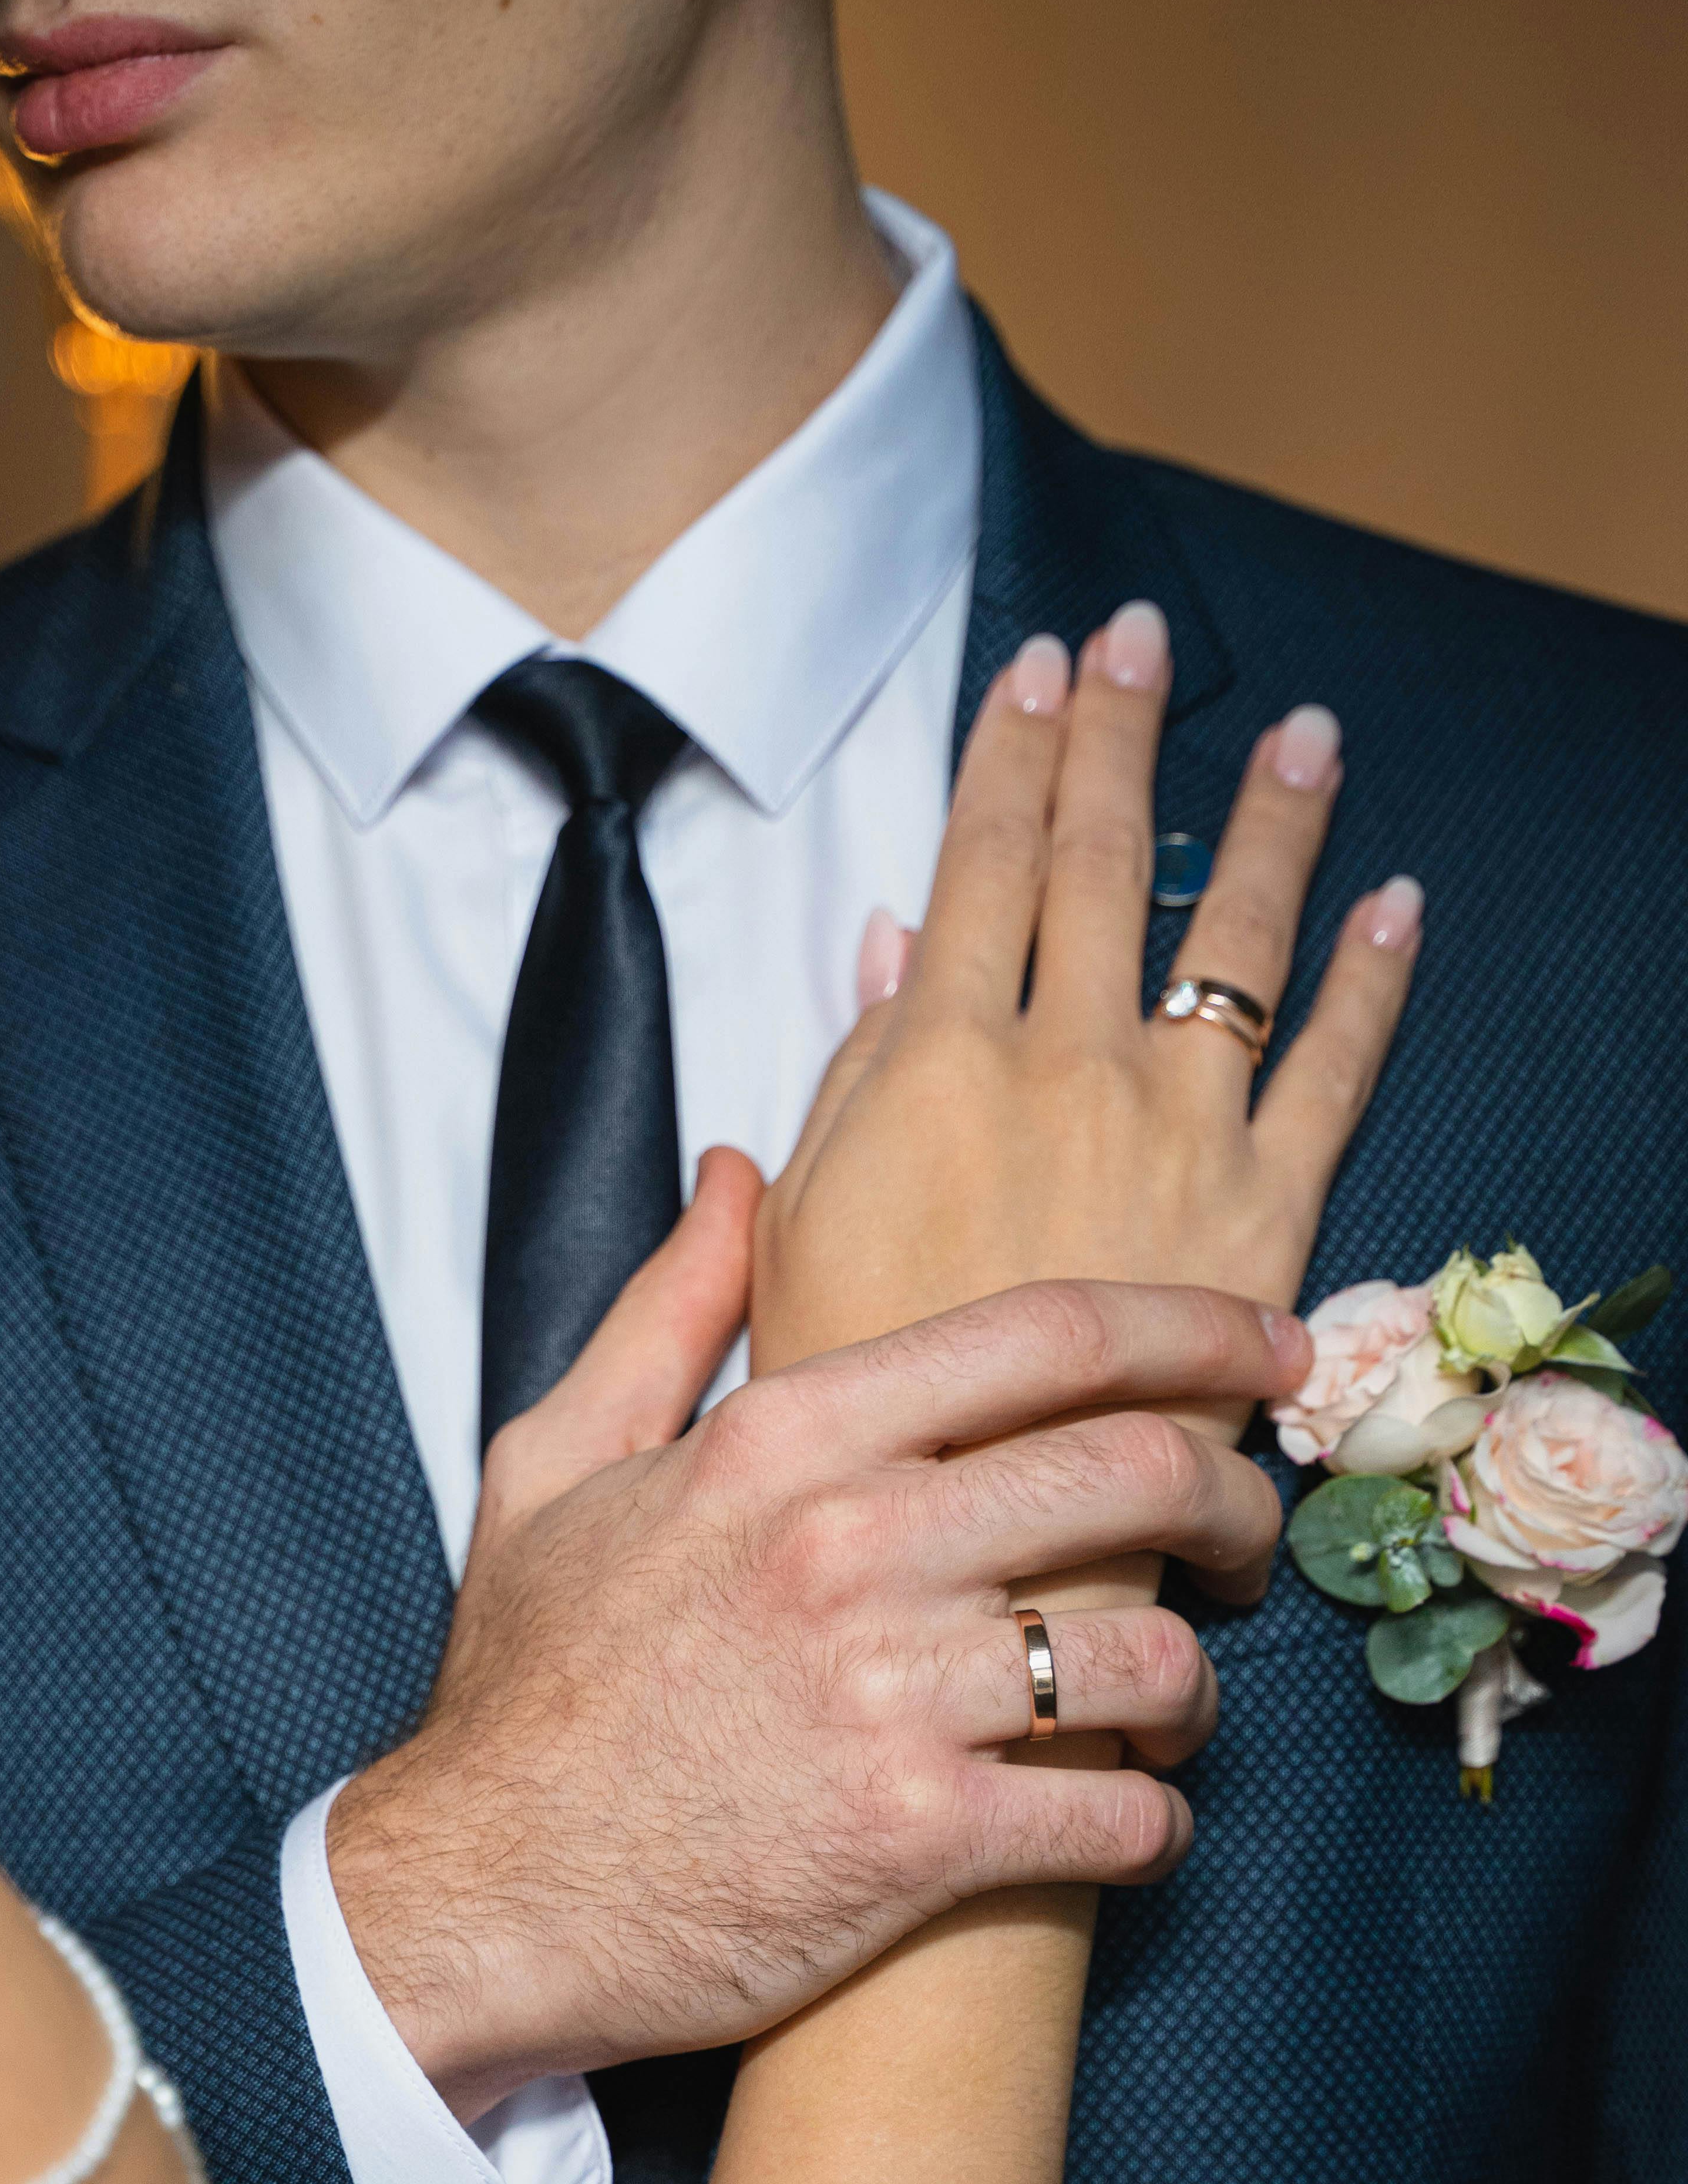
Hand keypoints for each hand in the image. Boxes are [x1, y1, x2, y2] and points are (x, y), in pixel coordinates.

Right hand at [327, 1217, 1300, 2124]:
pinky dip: (1156, 1828)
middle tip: (1247, 1538)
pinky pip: (1114, 1817)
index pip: (1052, 1337)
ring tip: (1176, 1708)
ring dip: (1196, 1686)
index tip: (1268, 1347)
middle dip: (1236, 1502)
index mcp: (786, 1439)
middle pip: (1136, 1472)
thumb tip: (738, 1173)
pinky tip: (1136, 1827)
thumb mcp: (556, 1462)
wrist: (478, 1897)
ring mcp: (892, 1697)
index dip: (1198, 1326)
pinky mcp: (919, 1842)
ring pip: (1145, 1656)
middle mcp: (854, 1548)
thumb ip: (667, 1309)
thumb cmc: (526, 1690)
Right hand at [752, 601, 1422, 1409]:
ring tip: (1299, 738)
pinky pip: (1333, 1079)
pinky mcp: (1261, 1223)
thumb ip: (844, 1084)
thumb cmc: (859, 1402)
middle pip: (1096, 866)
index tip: (1036, 671)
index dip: (1008, 756)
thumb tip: (894, 951)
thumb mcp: (789, 1237)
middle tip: (1141, 641)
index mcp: (931, 1071)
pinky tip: (1394, 910)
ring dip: (1269, 825)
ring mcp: (1173, 1142)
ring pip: (1230, 942)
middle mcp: (1062, 1077)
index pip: (978, 866)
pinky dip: (1368, 985)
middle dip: (1118, 736)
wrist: (959, 1541)